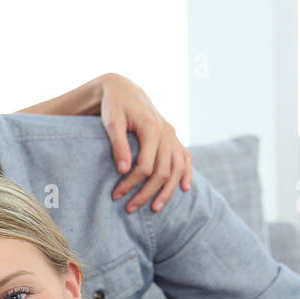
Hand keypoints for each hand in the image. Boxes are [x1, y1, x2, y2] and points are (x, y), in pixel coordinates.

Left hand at [97, 73, 193, 211]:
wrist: (125, 89)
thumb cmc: (115, 105)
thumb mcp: (112, 122)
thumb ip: (119, 145)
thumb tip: (124, 170)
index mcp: (152, 128)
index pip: (145, 166)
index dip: (131, 183)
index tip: (116, 195)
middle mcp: (167, 132)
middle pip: (162, 172)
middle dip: (146, 193)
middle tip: (129, 209)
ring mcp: (173, 135)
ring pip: (177, 169)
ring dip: (167, 191)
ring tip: (155, 208)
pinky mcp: (173, 137)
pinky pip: (186, 157)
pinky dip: (187, 173)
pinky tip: (184, 188)